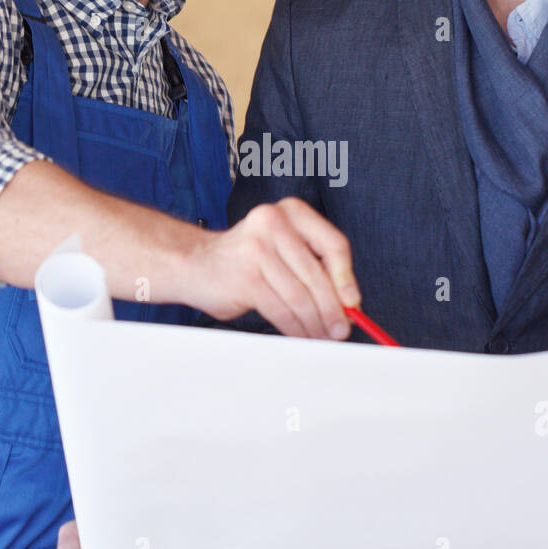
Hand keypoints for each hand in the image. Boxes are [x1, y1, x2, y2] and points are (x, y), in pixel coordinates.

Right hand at [183, 197, 361, 339]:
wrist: (194, 263)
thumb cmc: (244, 260)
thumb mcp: (282, 249)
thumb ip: (312, 267)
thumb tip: (347, 304)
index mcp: (292, 212)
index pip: (333, 244)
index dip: (347, 278)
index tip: (353, 303)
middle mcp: (274, 222)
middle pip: (317, 275)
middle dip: (333, 309)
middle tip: (342, 330)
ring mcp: (257, 248)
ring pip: (300, 296)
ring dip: (315, 323)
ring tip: (322, 336)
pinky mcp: (245, 277)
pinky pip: (280, 309)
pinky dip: (295, 328)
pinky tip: (301, 335)